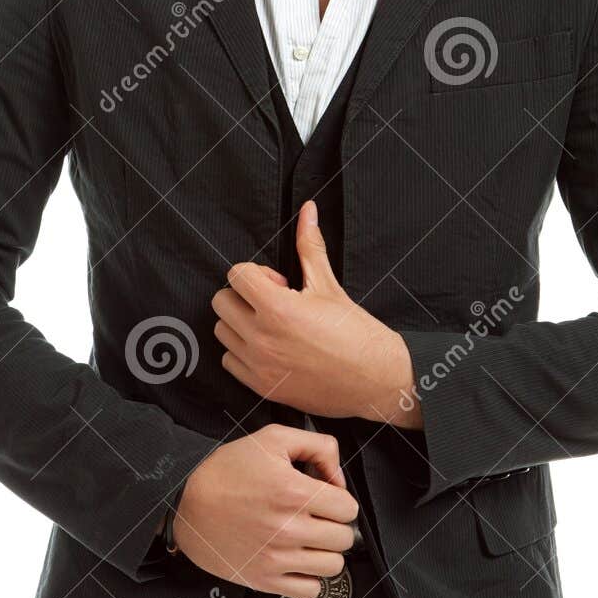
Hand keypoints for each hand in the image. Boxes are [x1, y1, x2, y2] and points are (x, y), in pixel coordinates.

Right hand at [171, 423, 358, 597]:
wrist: (184, 501)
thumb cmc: (227, 470)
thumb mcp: (273, 438)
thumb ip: (319, 447)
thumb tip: (339, 479)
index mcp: (294, 492)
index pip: (349, 508)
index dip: (340, 500)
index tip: (325, 499)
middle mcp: (288, 528)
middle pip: (344, 539)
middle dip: (334, 526)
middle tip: (317, 518)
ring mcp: (276, 557)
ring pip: (332, 566)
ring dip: (325, 553)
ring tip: (308, 540)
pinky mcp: (263, 579)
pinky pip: (309, 590)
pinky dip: (308, 578)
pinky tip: (296, 560)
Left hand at [212, 199, 419, 422]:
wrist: (376, 379)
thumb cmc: (356, 333)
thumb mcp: (329, 285)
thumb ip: (309, 246)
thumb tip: (307, 211)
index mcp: (277, 308)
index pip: (236, 275)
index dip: (256, 273)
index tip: (279, 283)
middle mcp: (262, 338)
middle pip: (221, 302)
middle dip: (244, 296)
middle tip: (274, 302)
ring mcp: (260, 365)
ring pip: (222, 331)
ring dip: (240, 322)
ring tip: (271, 325)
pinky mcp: (262, 386)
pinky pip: (229, 361)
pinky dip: (243, 352)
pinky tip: (270, 347)